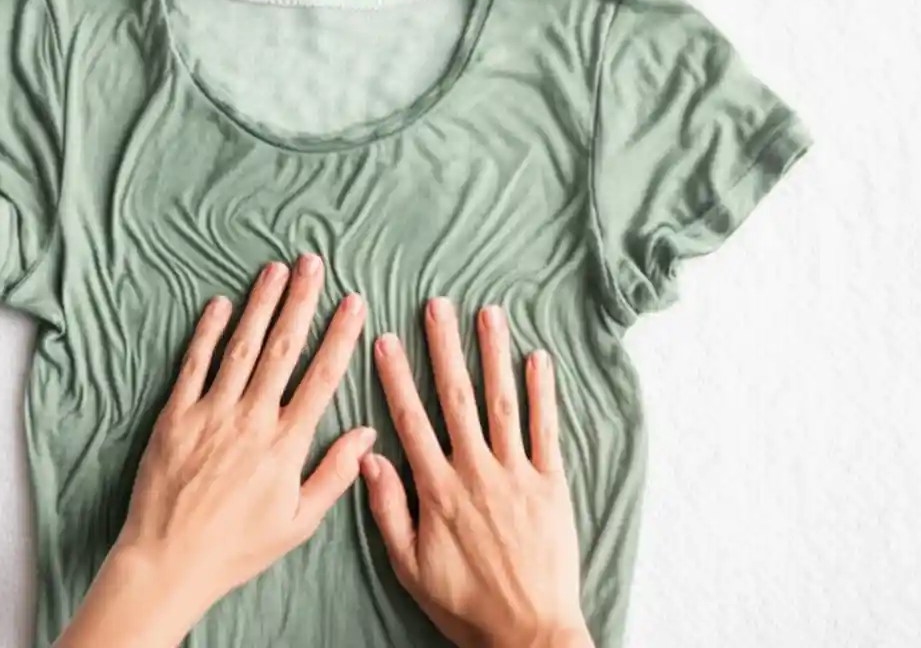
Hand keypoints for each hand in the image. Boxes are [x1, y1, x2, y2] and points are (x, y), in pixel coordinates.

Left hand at [57, 254, 373, 647]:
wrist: (169, 561)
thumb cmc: (238, 548)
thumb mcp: (298, 522)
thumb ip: (334, 475)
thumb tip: (366, 435)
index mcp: (286, 445)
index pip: (322, 377)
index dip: (340, 336)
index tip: (353, 302)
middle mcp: (251, 420)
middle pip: (283, 348)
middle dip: (300, 301)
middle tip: (312, 263)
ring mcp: (211, 414)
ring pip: (242, 348)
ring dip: (260, 304)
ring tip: (274, 269)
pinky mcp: (175, 417)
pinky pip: (194, 365)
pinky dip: (208, 333)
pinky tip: (221, 305)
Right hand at [362, 298, 592, 647]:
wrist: (529, 632)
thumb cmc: (465, 604)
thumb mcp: (409, 566)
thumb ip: (388, 511)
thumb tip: (368, 460)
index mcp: (437, 491)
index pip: (411, 421)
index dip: (397, 378)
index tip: (385, 340)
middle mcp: (476, 473)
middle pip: (456, 399)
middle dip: (444, 348)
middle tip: (437, 306)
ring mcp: (517, 475)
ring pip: (502, 403)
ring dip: (493, 355)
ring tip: (488, 314)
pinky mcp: (552, 485)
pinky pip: (546, 430)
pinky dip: (543, 393)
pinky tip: (537, 359)